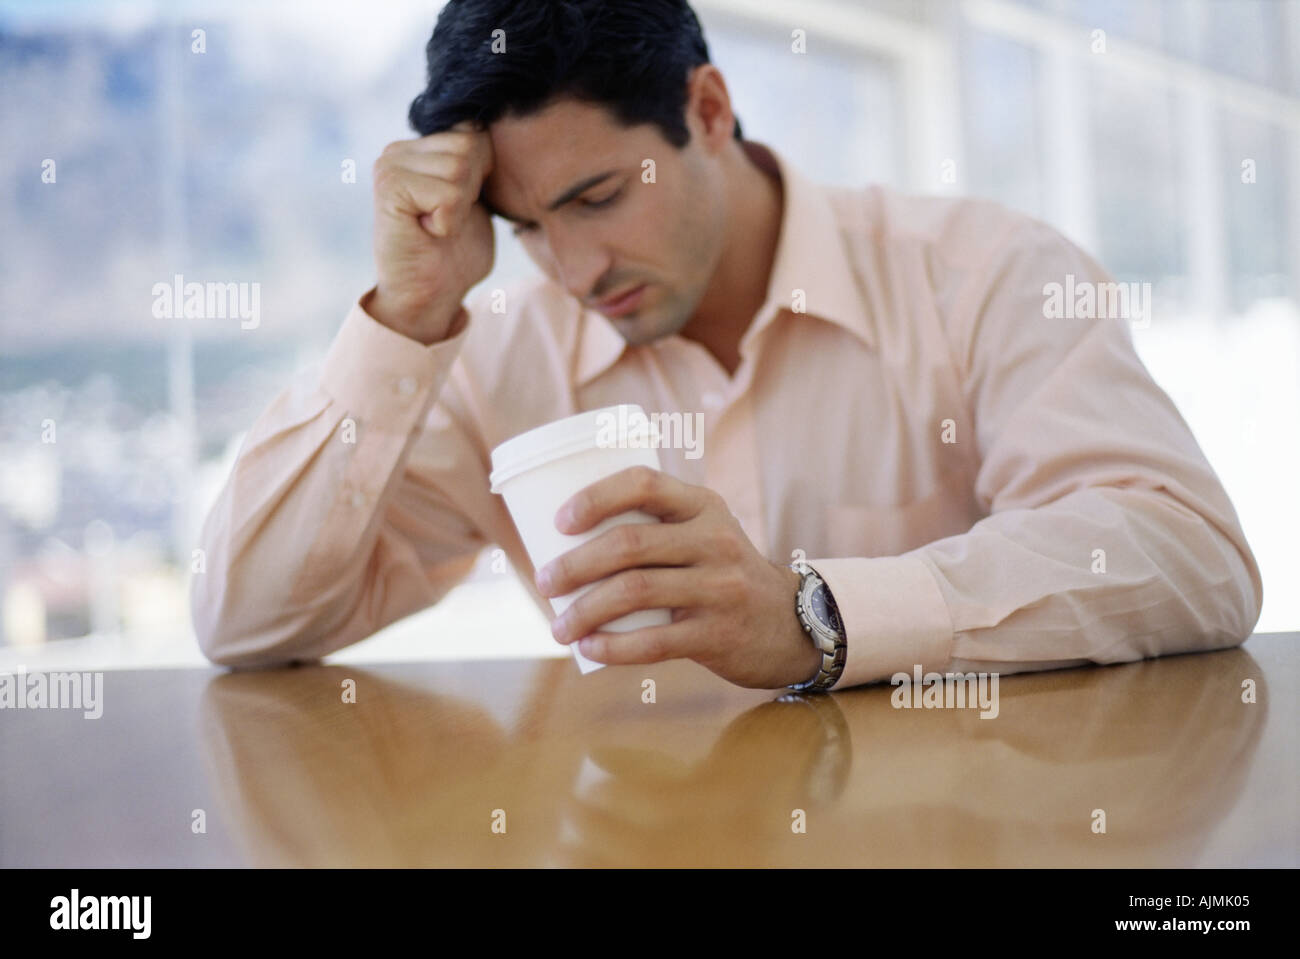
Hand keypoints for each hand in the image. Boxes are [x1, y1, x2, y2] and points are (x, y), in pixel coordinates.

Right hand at [369, 120, 494, 343]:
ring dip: (460, 209)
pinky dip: (449, 222)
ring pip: (461, 169)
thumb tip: (487, 127)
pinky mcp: (389, 188)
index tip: (458, 208)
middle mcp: (398, 150)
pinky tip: (428, 233)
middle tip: (446, 219)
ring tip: (437, 226)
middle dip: (472, 190)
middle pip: (471, 145)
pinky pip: (449, 194)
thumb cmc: (454, 253)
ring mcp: (390, 166)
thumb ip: (478, 161)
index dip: (482, 175)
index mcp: (419, 148)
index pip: (475, 132)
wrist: (429, 295)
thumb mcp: (474, 198)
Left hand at [533, 466, 824, 688]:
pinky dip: (612, 647)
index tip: (559, 522)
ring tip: (557, 627)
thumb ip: (655, 530)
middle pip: (629, 544)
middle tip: (543, 583)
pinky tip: (589, 650)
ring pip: (634, 591)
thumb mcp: (704, 535)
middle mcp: (714, 540)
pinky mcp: (719, 633)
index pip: (643, 482)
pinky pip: (654, 641)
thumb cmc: (722, 574)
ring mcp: (720, 587)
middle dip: (573, 565)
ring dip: (583, 611)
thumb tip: (564, 544)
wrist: (791, 624)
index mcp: (703, 505)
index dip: (595, 497)